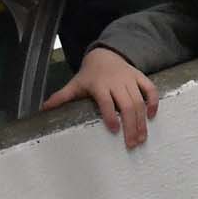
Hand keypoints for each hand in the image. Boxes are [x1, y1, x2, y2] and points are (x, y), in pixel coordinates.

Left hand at [43, 47, 158, 148]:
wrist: (105, 55)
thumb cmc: (89, 75)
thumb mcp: (75, 84)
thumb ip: (61, 97)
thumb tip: (44, 109)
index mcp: (99, 85)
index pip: (106, 101)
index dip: (110, 115)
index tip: (114, 130)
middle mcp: (116, 82)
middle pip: (127, 104)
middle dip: (131, 125)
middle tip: (132, 143)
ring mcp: (130, 79)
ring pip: (139, 101)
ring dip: (142, 121)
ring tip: (142, 137)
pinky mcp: (140, 77)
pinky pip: (150, 89)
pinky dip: (153, 102)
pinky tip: (151, 116)